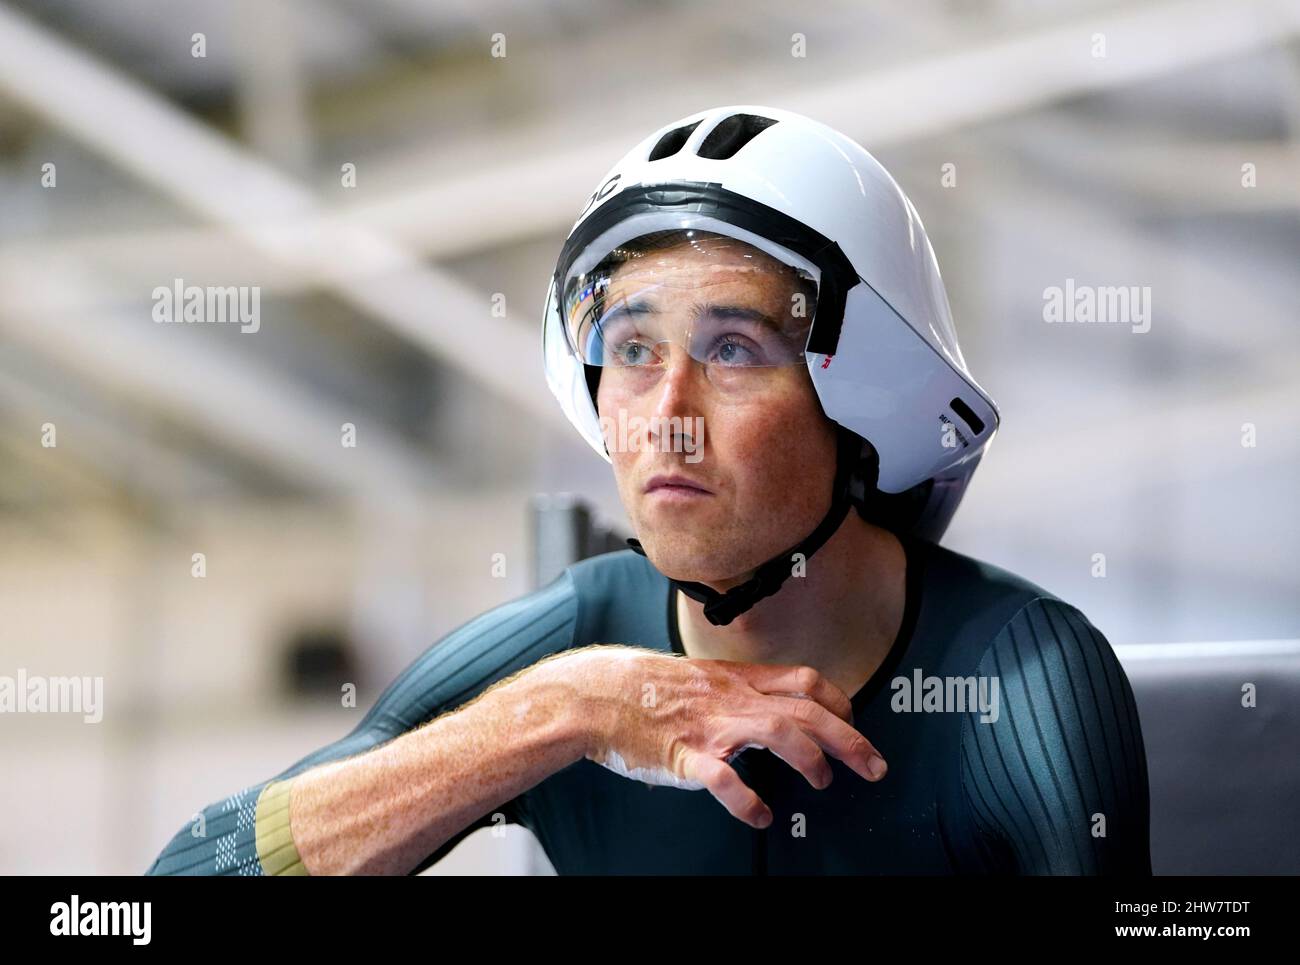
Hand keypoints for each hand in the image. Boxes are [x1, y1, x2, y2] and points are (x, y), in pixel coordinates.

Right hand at [558, 644, 888, 829]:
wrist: (592, 695)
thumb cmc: (641, 688)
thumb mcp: (697, 677)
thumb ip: (733, 691)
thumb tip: (764, 707)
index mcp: (735, 678)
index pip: (804, 681)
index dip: (838, 702)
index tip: (853, 722)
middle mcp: (730, 698)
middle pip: (805, 708)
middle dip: (849, 738)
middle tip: (875, 766)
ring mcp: (709, 726)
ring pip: (778, 731)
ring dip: (810, 758)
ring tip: (823, 782)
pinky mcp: (683, 755)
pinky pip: (723, 779)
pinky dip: (747, 800)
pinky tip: (760, 815)